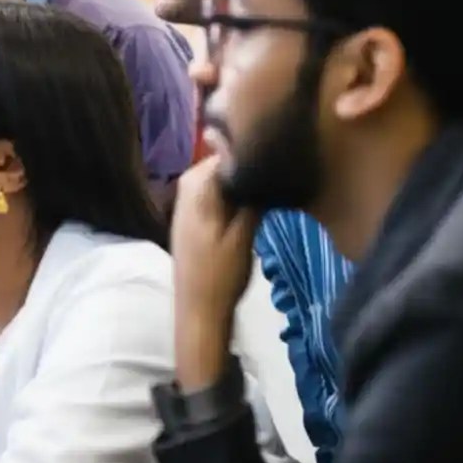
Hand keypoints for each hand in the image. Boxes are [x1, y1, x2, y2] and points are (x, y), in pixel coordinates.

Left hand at [170, 155, 260, 388]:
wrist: (198, 311)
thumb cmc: (221, 274)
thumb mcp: (243, 235)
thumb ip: (250, 199)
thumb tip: (263, 168)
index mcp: (196, 189)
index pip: (223, 153)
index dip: (248, 150)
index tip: (275, 152)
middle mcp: (186, 191)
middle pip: (219, 165)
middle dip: (244, 165)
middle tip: (277, 167)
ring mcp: (186, 206)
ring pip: (216, 181)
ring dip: (239, 181)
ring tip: (269, 182)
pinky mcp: (191, 221)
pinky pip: (213, 196)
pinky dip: (231, 195)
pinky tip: (251, 203)